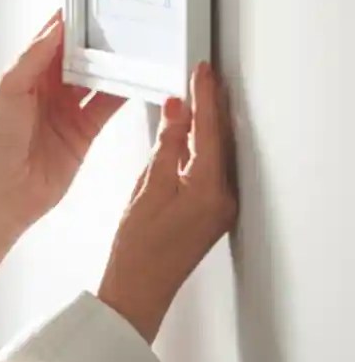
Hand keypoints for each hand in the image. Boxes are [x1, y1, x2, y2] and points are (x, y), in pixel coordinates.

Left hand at [0, 12, 125, 234]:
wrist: (5, 193)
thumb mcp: (8, 91)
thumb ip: (33, 58)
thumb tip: (56, 27)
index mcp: (23, 77)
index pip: (50, 42)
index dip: (69, 25)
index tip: (90, 6)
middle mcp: (46, 92)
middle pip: (77, 59)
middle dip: (96, 43)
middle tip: (119, 24)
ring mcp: (66, 112)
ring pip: (96, 80)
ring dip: (112, 67)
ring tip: (132, 48)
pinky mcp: (83, 133)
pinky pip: (107, 106)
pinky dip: (123, 93)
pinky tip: (136, 79)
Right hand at [98, 63, 237, 343]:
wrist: (140, 289)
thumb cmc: (138, 249)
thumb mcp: (147, 187)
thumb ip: (165, 146)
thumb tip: (176, 114)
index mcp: (210, 189)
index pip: (210, 130)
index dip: (205, 97)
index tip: (201, 73)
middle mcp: (223, 197)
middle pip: (219, 140)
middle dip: (208, 108)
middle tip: (198, 79)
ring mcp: (219, 207)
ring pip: (215, 154)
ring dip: (203, 127)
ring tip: (190, 102)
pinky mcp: (211, 213)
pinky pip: (210, 171)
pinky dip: (198, 149)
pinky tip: (186, 139)